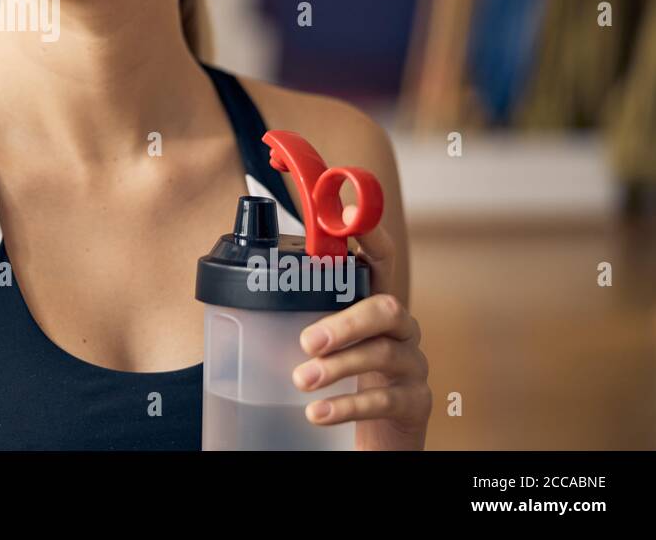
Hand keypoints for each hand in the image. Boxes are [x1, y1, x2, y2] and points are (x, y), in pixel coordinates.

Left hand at [291, 219, 430, 449]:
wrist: (375, 439)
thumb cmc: (341, 381)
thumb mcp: (323, 346)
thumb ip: (298, 322)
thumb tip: (241, 307)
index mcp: (373, 304)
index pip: (379, 261)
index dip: (369, 236)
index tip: (348, 216)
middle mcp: (400, 328)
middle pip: (384, 308)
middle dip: (345, 321)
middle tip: (305, 342)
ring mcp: (412, 364)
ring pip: (382, 353)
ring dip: (339, 366)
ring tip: (302, 380)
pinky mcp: (415, 402)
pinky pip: (386, 399)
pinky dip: (347, 406)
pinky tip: (318, 412)